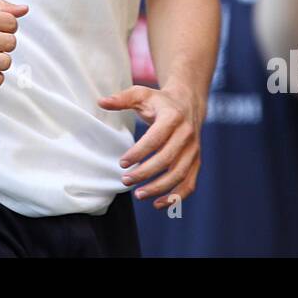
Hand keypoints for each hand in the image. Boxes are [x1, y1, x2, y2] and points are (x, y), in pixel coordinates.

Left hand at [100, 84, 201, 209]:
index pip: (155, 138)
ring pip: (179, 174)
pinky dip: (176, 197)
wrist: (188, 103)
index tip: (122, 163)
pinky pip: (189, 183)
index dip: (138, 153)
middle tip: (125, 180)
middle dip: (145, 173)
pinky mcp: (196, 162)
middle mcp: (187, 134)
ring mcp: (194, 150)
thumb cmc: (160, 101)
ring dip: (159, 188)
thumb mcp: (142, 94)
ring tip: (138, 194)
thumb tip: (100, 102)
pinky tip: (157, 204)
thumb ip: (122, 99)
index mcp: (172, 117)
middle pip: (167, 159)